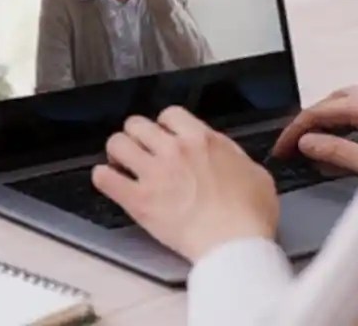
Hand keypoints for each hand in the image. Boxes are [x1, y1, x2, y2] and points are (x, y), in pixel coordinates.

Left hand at [92, 107, 278, 262]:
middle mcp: (174, 150)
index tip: (164, 137)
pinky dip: (103, 178)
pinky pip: (104, 178)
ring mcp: (154, 173)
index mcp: (202, 140)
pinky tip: (109, 182)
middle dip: (137, 136)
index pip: (169, 114)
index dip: (163, 125)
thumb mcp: (255, 173)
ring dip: (117, 153)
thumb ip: (231, 156)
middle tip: (140, 152)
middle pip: (137, 124)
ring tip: (121, 165)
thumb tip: (222, 154)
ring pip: (116, 143)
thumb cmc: (250, 215)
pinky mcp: (139, 200)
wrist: (236, 244)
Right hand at [271, 86, 357, 173]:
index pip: (316, 111)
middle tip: (293, 144)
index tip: (280, 150)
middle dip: (308, 122)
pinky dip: (346, 127)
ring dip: (327, 123)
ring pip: (348, 107)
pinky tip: (347, 143)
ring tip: (314, 143)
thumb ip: (336, 151)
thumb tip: (306, 142)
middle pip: (331, 103)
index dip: (293, 130)